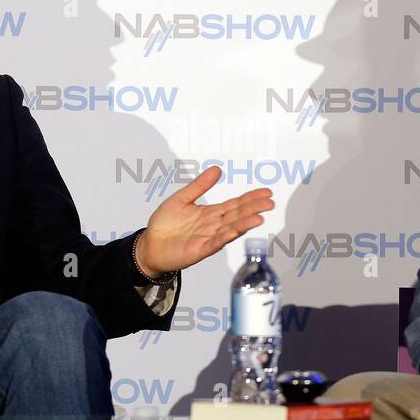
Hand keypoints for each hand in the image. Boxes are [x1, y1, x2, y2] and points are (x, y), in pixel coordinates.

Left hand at [137, 164, 275, 277]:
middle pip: (238, 215)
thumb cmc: (164, 224)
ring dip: (245, 224)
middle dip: (254, 209)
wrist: (149, 244)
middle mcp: (214, 226)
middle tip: (270, 202)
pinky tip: (236, 230)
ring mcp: (208, 238)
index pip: (236, 204)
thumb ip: (199, 186)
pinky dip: (226, 237)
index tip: (266, 192)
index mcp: (211, 213)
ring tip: (259, 217)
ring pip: (230, 229)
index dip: (251, 198)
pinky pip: (215, 243)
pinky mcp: (199, 250)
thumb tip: (217, 169)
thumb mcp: (182, 198)